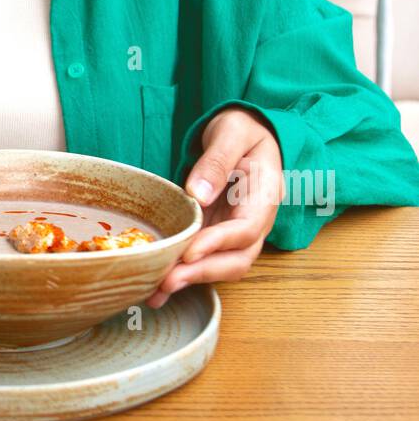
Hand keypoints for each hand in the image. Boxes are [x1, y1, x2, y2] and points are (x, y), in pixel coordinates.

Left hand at [145, 107, 282, 307]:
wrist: (245, 130)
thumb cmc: (242, 128)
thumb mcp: (231, 133)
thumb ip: (217, 161)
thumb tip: (198, 194)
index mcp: (264, 195)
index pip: (245, 229)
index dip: (218, 244)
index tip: (188, 252)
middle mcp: (255, 219)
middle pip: (237, 258)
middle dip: (202, 272)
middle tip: (167, 281)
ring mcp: (236, 229)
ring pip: (221, 265)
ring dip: (191, 279)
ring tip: (156, 292)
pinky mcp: (218, 231)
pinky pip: (205, 257)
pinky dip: (184, 271)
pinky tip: (157, 283)